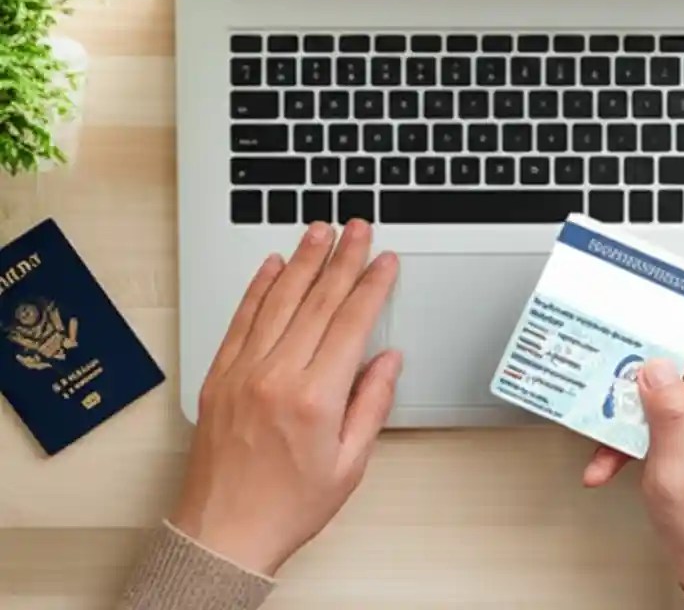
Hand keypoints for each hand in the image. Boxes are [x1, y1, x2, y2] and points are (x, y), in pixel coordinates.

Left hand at [170, 221, 400, 575]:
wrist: (224, 533)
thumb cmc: (289, 506)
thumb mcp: (351, 464)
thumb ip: (372, 404)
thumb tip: (387, 359)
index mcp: (316, 398)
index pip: (351, 323)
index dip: (372, 285)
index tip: (386, 261)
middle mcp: (276, 377)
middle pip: (317, 301)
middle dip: (342, 259)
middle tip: (357, 228)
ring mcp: (243, 373)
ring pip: (278, 302)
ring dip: (302, 262)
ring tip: (319, 231)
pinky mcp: (219, 378)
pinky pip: (241, 321)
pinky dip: (258, 289)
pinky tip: (272, 266)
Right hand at [582, 336, 683, 601]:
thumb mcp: (676, 471)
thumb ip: (668, 414)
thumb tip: (654, 365)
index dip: (655, 333)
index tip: (618, 328)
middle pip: (670, 365)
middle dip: (627, 377)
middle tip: (591, 379)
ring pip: (655, 395)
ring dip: (621, 416)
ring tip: (595, 435)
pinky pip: (655, 420)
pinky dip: (628, 440)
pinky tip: (604, 464)